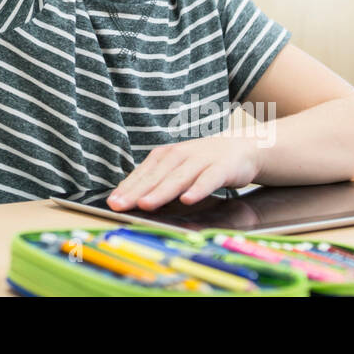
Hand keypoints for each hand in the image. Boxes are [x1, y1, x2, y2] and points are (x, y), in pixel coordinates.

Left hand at [107, 134, 259, 210]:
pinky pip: (208, 179)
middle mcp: (180, 155)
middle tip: (119, 205)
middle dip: (136, 191)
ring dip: (161, 191)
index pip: (142, 173)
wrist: (241, 148)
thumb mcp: (177, 167)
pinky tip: (187, 199)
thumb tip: (130, 198)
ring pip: (178, 178)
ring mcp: (201, 160)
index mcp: (165, 155)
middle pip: (156, 176)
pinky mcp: (222, 168)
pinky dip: (198, 189)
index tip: (112, 202)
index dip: (127, 187)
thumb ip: (157, 180)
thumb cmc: (202, 162)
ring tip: (146, 204)